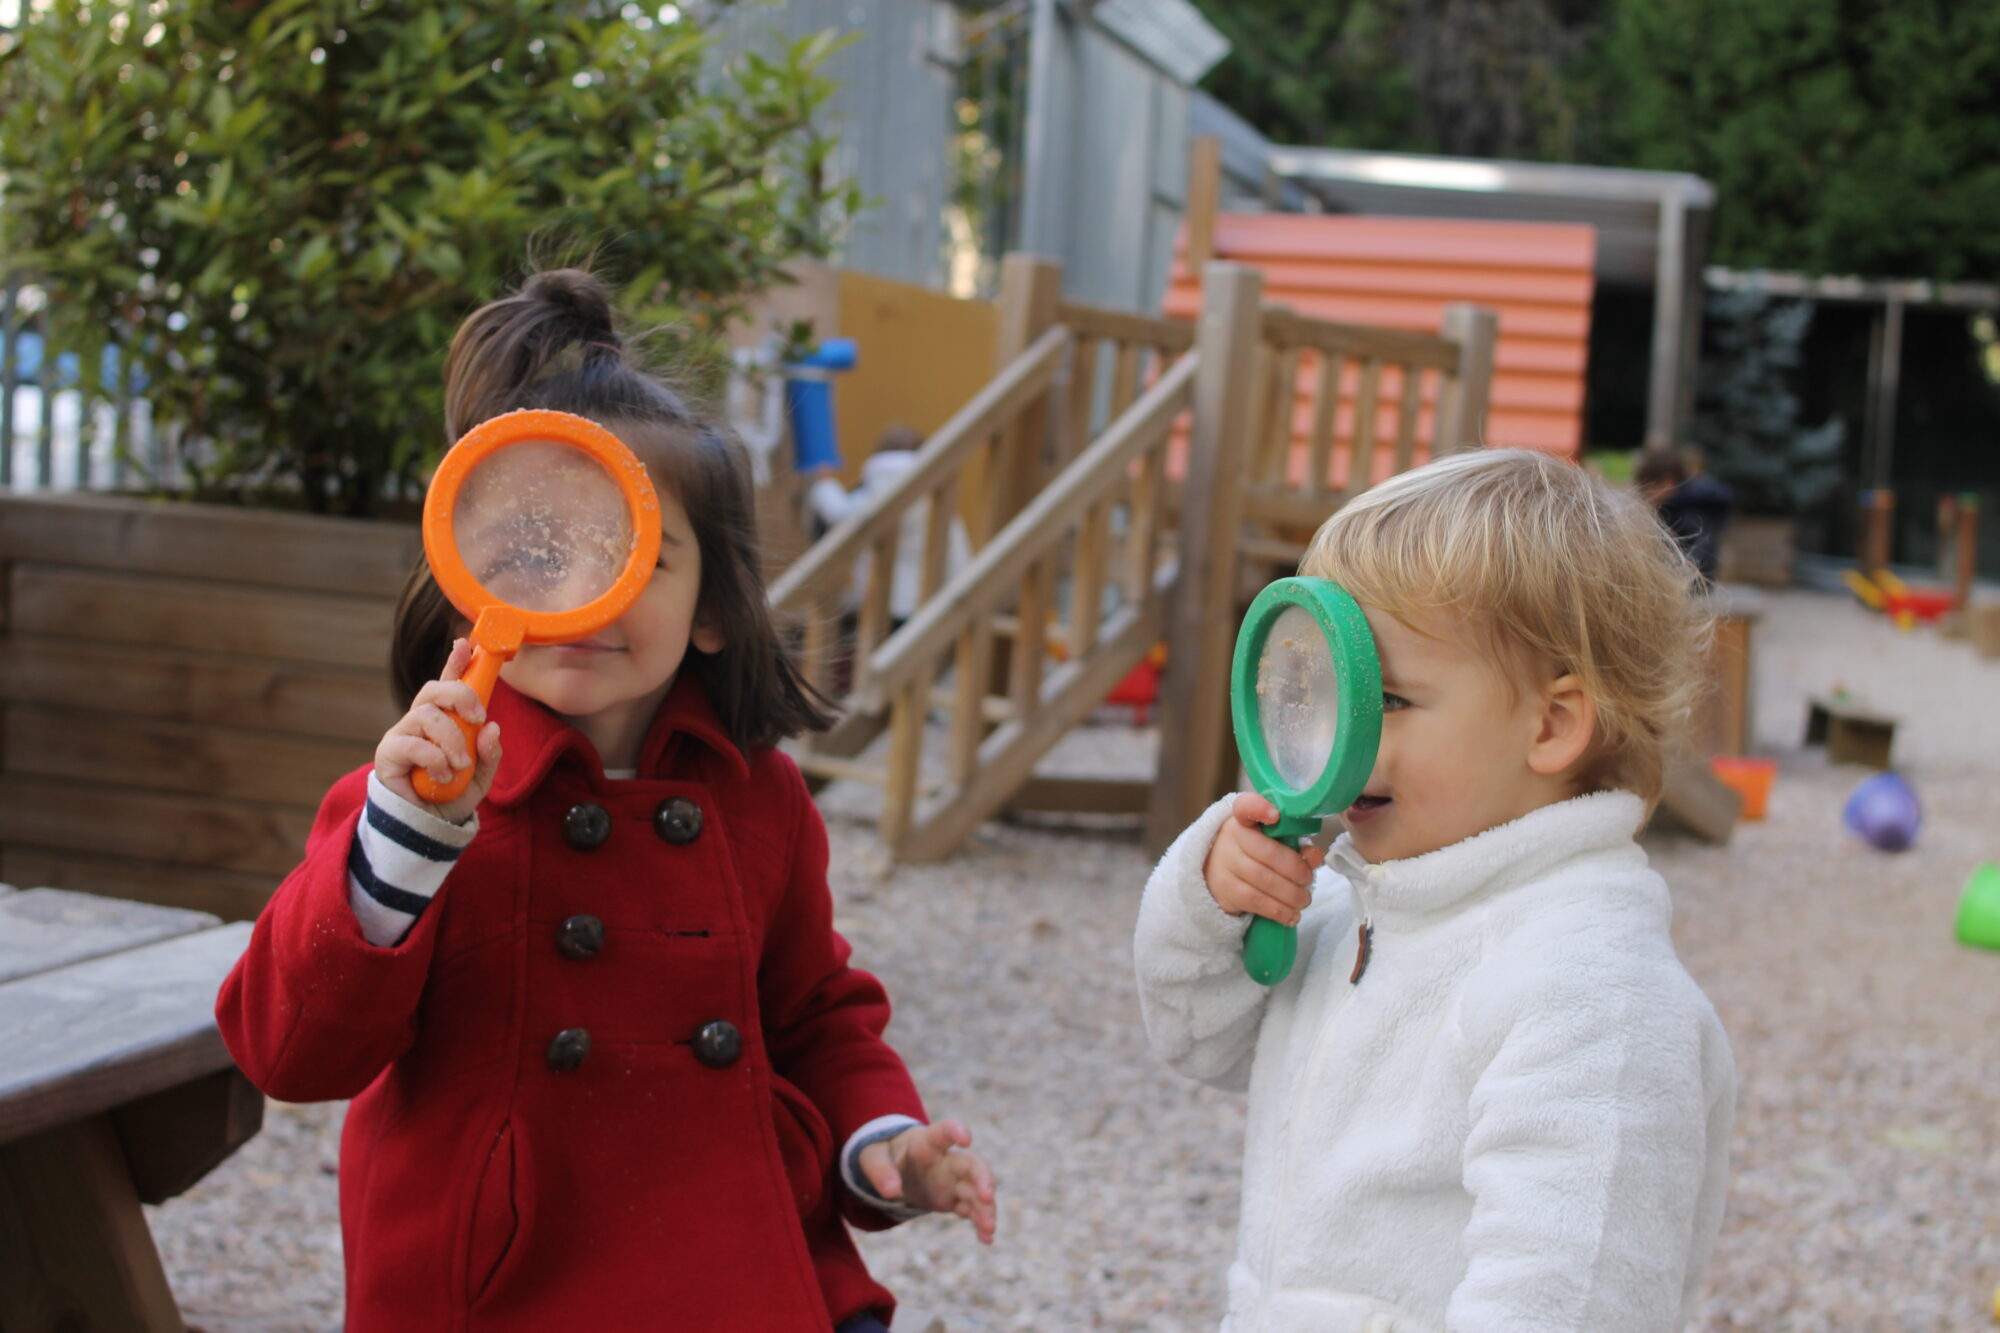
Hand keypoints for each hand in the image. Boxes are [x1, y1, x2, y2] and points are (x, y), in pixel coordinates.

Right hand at [373, 637, 501, 823]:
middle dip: (459, 694)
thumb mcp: (481, 777)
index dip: (457, 662)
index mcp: (445, 720)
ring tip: (460, 765)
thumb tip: (492, 727)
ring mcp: (402, 734)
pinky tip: (441, 776)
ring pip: (426, 715)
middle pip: (434, 688)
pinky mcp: (388, 753)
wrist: (427, 829)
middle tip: (478, 716)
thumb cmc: (451, 797)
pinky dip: (434, 758)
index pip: (449, 684)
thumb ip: (489, 753)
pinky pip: (412, 743)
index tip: (467, 644)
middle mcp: (421, 721)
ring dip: (450, 739)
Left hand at [855, 1120, 997, 1244]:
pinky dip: (980, 1222)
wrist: (895, 1163)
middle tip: (987, 1197)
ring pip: (976, 1191)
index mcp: (926, 1143)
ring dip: (985, 1208)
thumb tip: (892, 1192)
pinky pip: (972, 1209)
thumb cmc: (885, 1154)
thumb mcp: (873, 1158)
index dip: (956, 1131)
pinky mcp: (954, 1198)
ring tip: (989, 1228)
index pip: (944, 1132)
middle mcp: (946, 1160)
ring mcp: (953, 1179)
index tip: (966, 1139)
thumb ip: (881, 1172)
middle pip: (972, 1164)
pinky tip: (986, 1238)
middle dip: (983, 1178)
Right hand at [1201, 792, 1323, 924]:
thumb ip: (1297, 845)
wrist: (1217, 871)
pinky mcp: (1224, 888)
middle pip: (1267, 852)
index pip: (1246, 806)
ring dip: (1290, 894)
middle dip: (1295, 870)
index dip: (1259, 808)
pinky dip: (1278, 910)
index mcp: (1245, 817)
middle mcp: (1232, 836)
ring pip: (1263, 879)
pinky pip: (1255, 900)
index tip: (1275, 816)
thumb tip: (1315, 856)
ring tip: (1303, 900)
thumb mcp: (1273, 842)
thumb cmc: (1254, 852)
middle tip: (1308, 881)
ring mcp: (1225, 862)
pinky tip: (1291, 915)